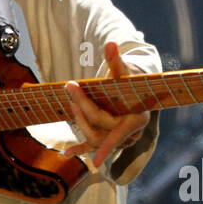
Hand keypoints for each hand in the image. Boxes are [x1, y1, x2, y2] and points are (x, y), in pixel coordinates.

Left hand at [62, 41, 150, 169]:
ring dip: (80, 122)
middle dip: (84, 109)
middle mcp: (129, 133)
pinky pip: (92, 147)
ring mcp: (118, 139)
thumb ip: (117, 61)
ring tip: (72, 104)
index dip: (107, 146)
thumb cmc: (131, 82)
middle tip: (71, 88)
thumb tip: (111, 44)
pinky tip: (66, 153)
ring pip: (94, 138)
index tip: (97, 160)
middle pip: (101, 129)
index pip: (117, 131)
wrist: (136, 92)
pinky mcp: (108, 139)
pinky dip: (79, 149)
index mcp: (136, 119)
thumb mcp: (124, 73)